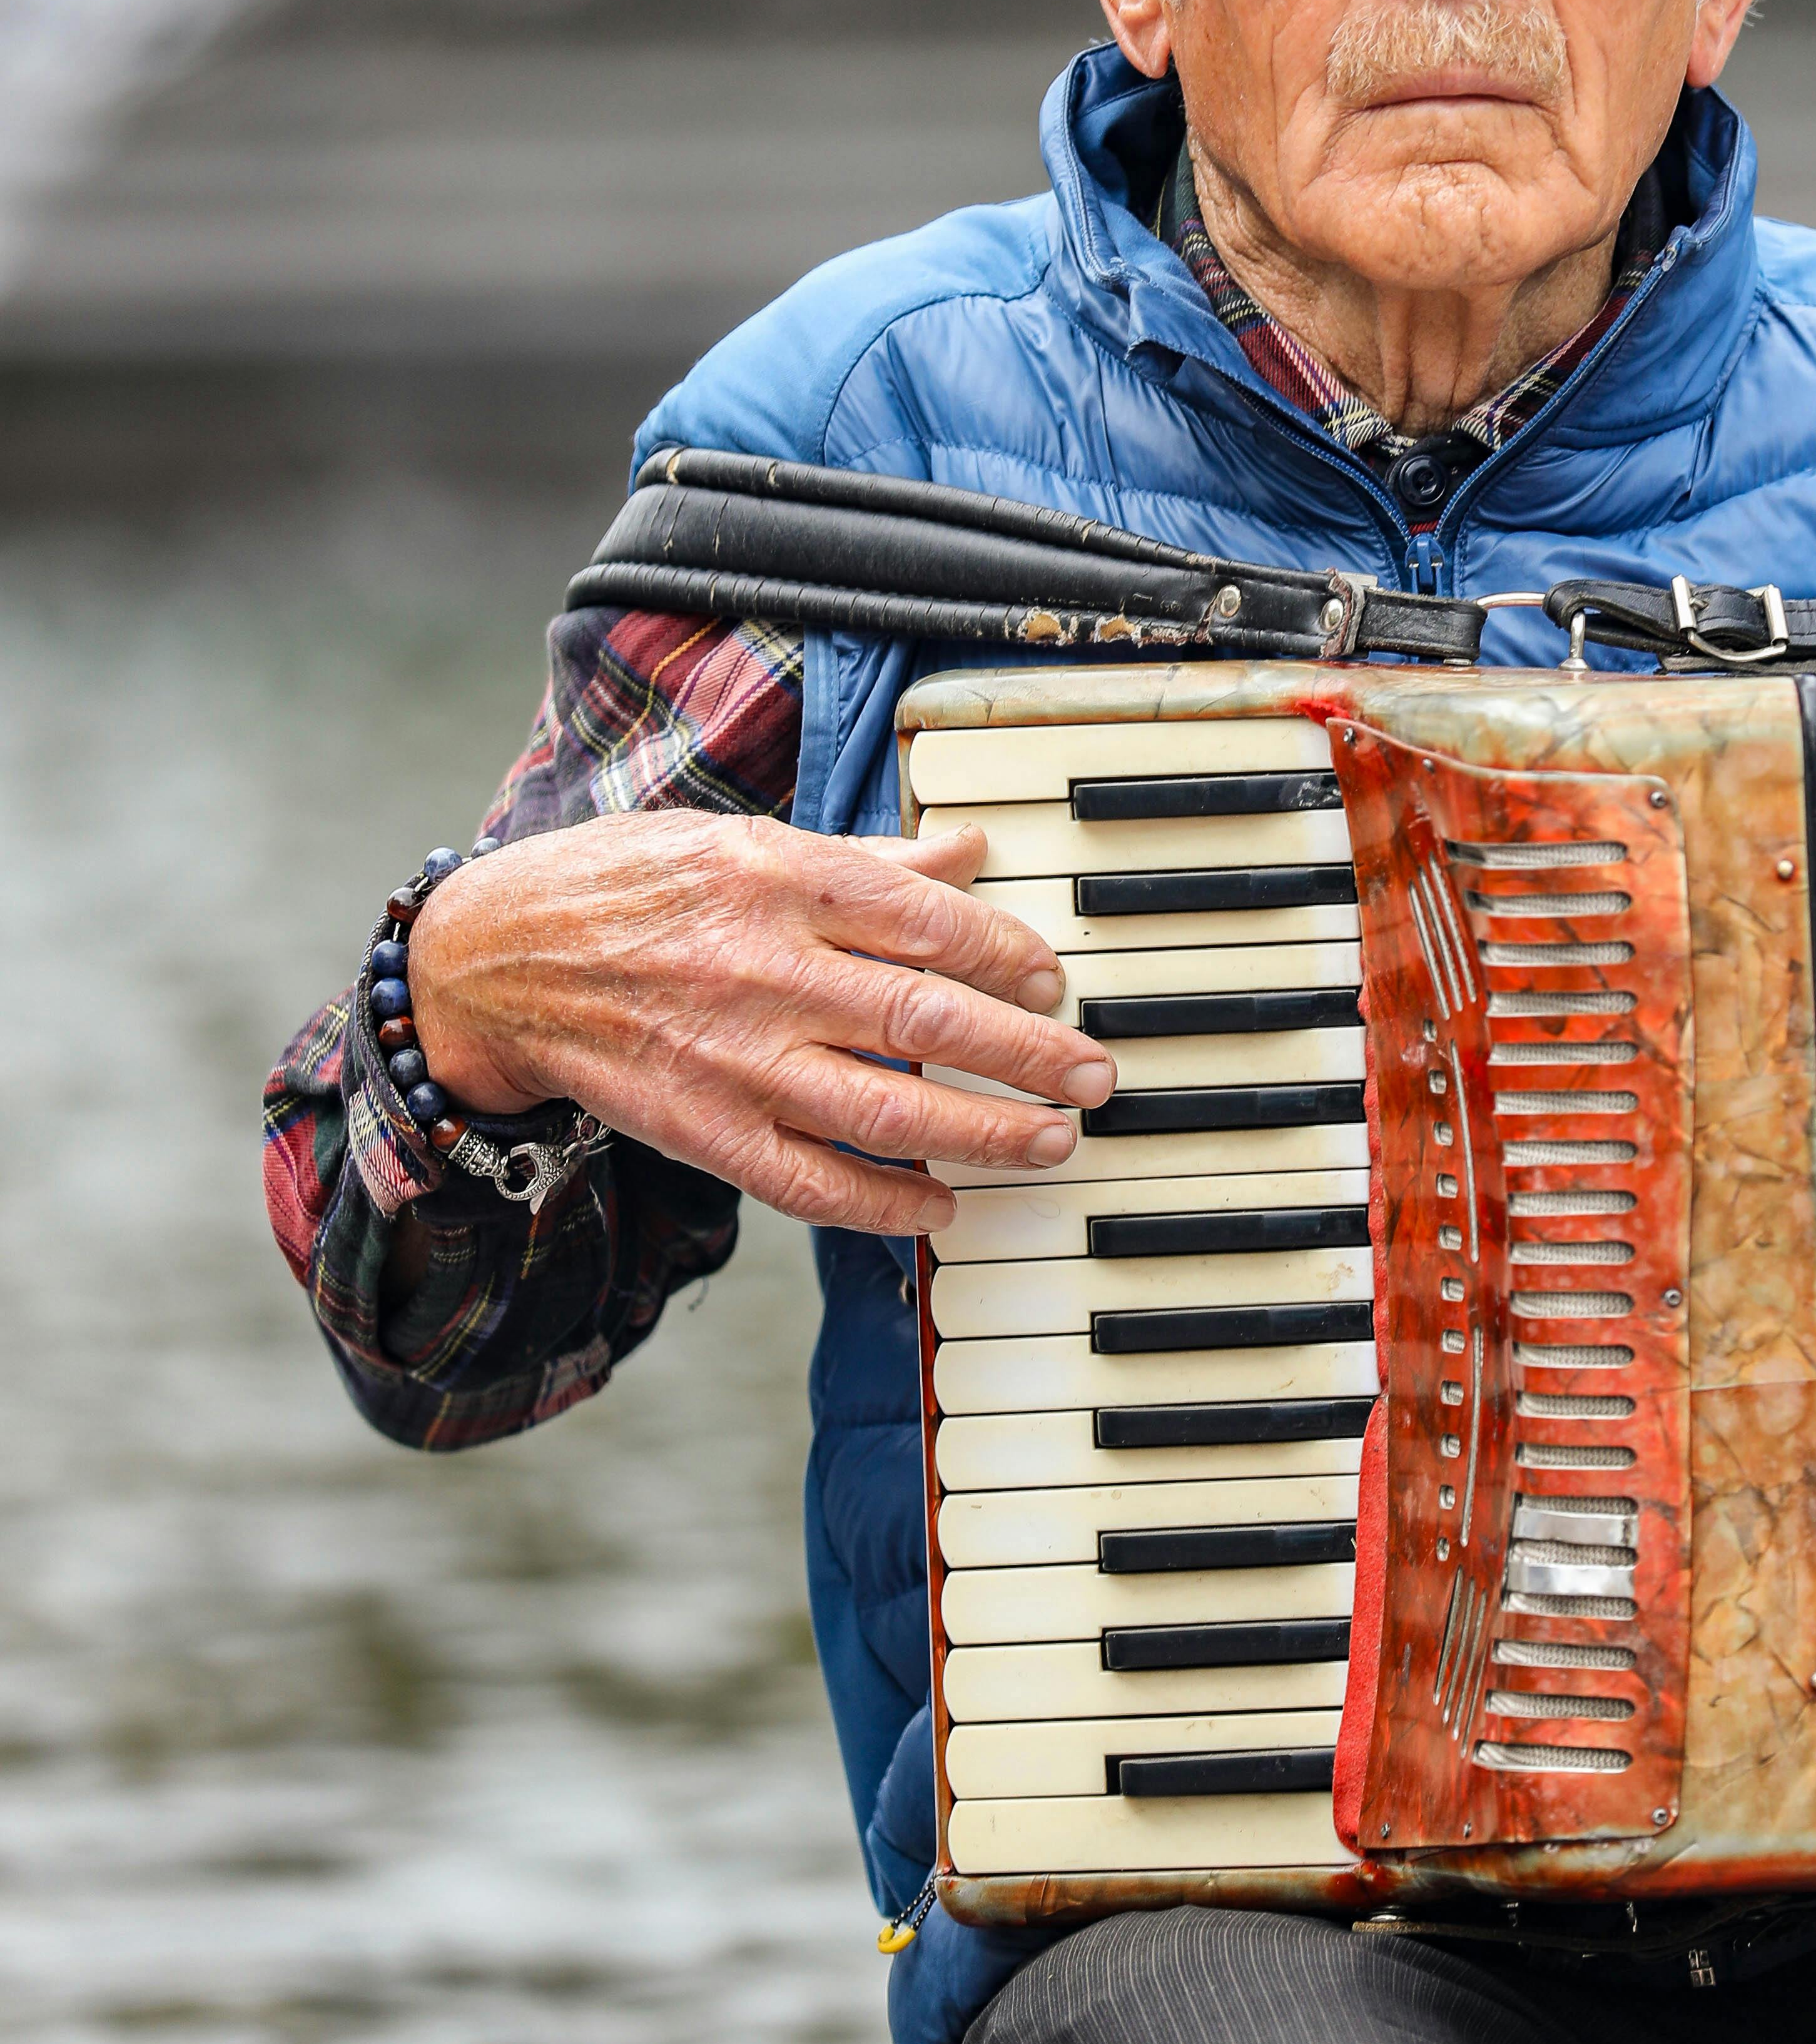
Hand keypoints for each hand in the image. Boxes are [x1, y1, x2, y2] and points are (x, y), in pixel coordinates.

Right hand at [402, 811, 1100, 1234]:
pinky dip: (886, 1204)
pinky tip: (943, 1205)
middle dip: (1031, 1053)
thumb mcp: (739, 839)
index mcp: (779, 878)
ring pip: (888, 1109)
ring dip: (984, 1133)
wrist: (492, 961)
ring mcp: (734, 1059)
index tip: (1059, 980)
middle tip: (1095, 1076)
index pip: (932, 922)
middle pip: (930, 1018)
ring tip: (1050, 1141)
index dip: (1014, 955)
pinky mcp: (703, 1131)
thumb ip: (863, 859)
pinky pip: (812, 1183)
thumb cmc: (624, 884)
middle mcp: (764, 970)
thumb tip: (970, 850)